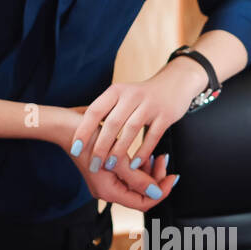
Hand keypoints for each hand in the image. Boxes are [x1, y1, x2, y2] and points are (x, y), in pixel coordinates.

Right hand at [64, 105, 179, 211]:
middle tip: (164, 159)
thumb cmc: (90, 138)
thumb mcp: (117, 157)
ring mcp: (107, 182)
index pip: (143, 203)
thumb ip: (137, 178)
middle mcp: (107, 191)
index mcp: (109, 192)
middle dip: (156, 178)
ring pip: (136, 184)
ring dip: (148, 171)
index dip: (161, 191)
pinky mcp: (106, 172)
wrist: (67, 126)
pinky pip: (128, 175)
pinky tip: (145, 154)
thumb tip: (156, 192)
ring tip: (157, 154)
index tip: (173, 175)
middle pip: (141, 194)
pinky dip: (138, 166)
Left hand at [71, 58, 204, 174]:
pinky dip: (143, 151)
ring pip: (131, 129)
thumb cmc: (142, 96)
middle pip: (112, 123)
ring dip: (119, 150)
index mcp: (116, 91)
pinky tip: (135, 165)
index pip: (95, 111)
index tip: (75, 149)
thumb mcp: (122, 96)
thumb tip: (81, 132)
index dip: (84, 130)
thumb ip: (106, 111)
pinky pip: (152, 136)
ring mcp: (150, 104)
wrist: (175, 82)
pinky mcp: (165, 114)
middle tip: (93, 165)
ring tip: (110, 167)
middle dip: (100, 146)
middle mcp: (131, 95)